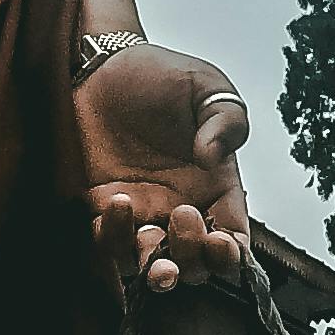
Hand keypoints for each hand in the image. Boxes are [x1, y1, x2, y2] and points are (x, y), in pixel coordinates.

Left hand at [76, 43, 249, 296]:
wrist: (103, 65)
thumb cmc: (161, 76)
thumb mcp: (207, 87)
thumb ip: (226, 120)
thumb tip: (214, 158)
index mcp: (215, 188)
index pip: (232, 240)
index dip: (230, 256)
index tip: (220, 242)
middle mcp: (180, 208)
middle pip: (194, 265)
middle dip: (191, 262)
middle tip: (182, 218)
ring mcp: (141, 212)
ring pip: (150, 266)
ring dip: (153, 268)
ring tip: (149, 236)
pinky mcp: (101, 209)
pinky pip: (108, 243)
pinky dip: (113, 237)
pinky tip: (117, 203)